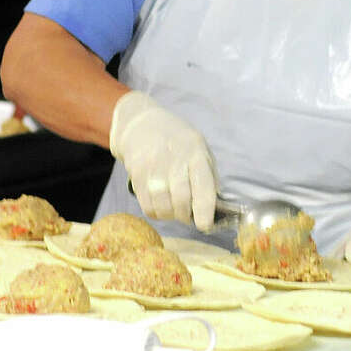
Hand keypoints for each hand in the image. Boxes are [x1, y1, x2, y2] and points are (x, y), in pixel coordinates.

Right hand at [108, 90, 217, 230]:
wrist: (141, 124)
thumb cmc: (176, 140)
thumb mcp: (199, 147)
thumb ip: (208, 174)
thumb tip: (215, 206)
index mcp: (195, 152)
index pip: (203, 185)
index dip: (204, 210)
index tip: (205, 226)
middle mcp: (174, 158)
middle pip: (182, 200)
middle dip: (186, 215)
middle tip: (188, 216)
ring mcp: (152, 166)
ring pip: (163, 206)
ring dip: (171, 216)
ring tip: (174, 210)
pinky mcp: (136, 174)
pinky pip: (147, 206)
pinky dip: (156, 213)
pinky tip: (160, 206)